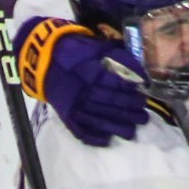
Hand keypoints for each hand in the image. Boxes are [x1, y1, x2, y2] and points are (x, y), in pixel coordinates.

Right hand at [16, 17, 149, 146]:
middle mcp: (82, 90)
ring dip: (117, 127)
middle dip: (129, 110)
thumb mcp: (97, 48)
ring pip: (98, 119)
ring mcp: (73, 105)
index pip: (114, 84)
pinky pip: (80, 130)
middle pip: (109, 103)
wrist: (44, 59)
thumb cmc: (77, 52)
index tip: (143, 96)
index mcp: (89, 72)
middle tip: (143, 115)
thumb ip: (118, 58)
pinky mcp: (66, 115)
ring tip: (132, 131)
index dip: (130, 92)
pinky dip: (93, 137)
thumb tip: (140, 73)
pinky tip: (108, 140)